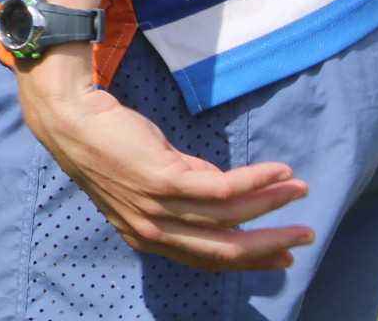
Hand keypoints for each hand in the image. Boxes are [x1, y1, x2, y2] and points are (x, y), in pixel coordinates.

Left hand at [20, 65, 313, 271]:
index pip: (210, 260)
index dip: (250, 260)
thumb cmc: (110, 142)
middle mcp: (154, 231)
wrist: (72, 116)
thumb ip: (188, 189)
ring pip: (231, 217)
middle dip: (272, 245)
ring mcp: (159, 208)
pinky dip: (257, 181)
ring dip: (272, 204)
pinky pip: (224, 187)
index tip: (283, 256)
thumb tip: (229, 190)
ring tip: (299, 190)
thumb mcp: (152, 176)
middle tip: (305, 235)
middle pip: (227, 249)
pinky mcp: (164, 180)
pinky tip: (279, 171)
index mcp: (149, 238)